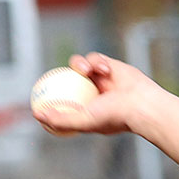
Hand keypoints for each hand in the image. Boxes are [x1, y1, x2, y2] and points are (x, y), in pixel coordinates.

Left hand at [31, 52, 163, 137]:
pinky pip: (95, 58)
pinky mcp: (109, 65)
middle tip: (52, 75)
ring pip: (79, 65)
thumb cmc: (114, 116)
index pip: (61, 101)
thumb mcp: (83, 121)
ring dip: (80, 65)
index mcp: (84, 109)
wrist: (141, 104)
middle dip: (59, 77)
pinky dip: (97, 62)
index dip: (49, 96)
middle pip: (66, 80)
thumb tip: (37, 115)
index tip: (38, 94)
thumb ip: (60, 120)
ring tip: (87, 71)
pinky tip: (103, 69)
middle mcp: (90, 93)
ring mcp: (99, 78)